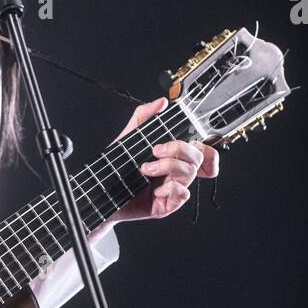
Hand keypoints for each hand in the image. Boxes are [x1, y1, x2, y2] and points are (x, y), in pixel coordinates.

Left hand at [108, 97, 219, 222]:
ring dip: (168, 167)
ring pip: (189, 173)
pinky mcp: (167, 205)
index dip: (207, 147)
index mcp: (173, 157)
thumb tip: (161, 103)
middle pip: (198, 157)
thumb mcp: (127, 137)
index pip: (204, 151)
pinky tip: (155, 189)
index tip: (190, 140)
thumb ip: (143, 117)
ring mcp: (173, 189)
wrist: (100, 192)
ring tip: (145, 168)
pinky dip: (171, 188)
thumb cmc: (116, 168)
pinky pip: (182, 195)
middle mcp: (176, 173)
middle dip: (179, 149)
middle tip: (155, 150)